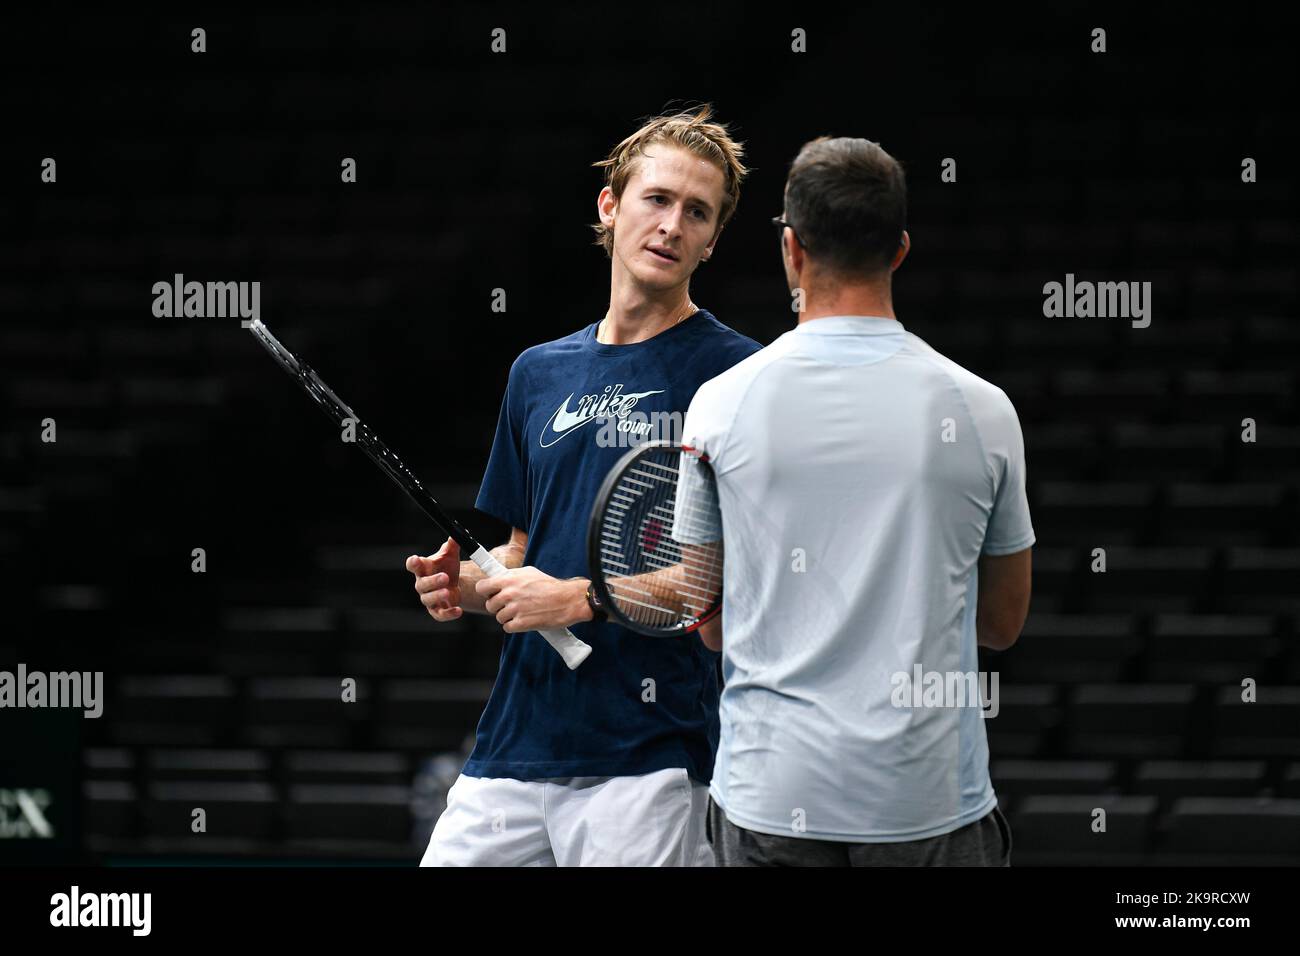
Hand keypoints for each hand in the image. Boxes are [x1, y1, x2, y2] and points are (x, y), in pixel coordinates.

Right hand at [407, 538, 462, 621]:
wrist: (453, 583)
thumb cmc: (447, 567)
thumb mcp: (450, 555)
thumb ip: (451, 545)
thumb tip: (456, 536)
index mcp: (423, 569)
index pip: (412, 565)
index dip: (413, 563)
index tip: (415, 559)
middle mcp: (422, 584)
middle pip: (422, 584)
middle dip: (433, 581)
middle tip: (445, 577)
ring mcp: (428, 598)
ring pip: (428, 599)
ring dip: (438, 596)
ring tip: (448, 592)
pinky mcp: (437, 610)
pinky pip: (439, 614)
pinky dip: (448, 614)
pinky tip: (458, 611)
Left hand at [476, 567, 590, 632]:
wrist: (568, 600)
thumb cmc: (551, 586)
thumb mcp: (529, 572)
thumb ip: (511, 577)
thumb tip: (499, 579)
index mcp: (509, 579)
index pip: (481, 587)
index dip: (486, 592)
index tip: (491, 594)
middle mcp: (509, 594)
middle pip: (490, 605)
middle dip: (499, 606)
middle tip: (511, 605)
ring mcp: (515, 609)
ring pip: (499, 617)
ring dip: (508, 617)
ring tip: (522, 612)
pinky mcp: (521, 623)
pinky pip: (508, 628)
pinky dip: (515, 626)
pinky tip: (525, 620)